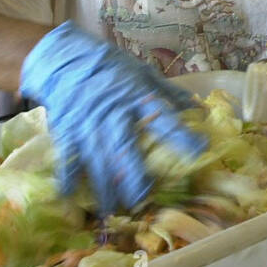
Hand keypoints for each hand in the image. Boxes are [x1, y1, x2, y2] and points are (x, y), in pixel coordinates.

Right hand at [20, 22, 205, 211]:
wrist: (65, 58)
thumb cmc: (109, 68)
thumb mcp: (142, 73)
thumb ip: (169, 93)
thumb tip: (199, 110)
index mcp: (137, 97)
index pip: (164, 118)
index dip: (183, 134)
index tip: (201, 149)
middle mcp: (113, 113)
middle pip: (125, 146)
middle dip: (133, 174)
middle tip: (143, 199)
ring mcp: (88, 123)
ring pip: (98, 158)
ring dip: (104, 185)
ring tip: (113, 208)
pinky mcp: (67, 130)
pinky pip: (68, 155)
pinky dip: (68, 176)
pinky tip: (71, 195)